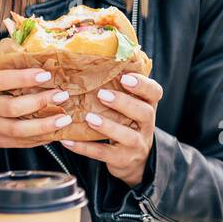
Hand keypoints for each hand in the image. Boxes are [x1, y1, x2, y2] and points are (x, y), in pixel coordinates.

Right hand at [0, 67, 72, 162]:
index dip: (24, 78)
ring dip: (44, 126)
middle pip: (13, 108)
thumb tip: (42, 63)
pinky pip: (20, 142)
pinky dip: (39, 139)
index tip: (46, 75)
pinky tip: (55, 133)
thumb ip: (8, 73)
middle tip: (62, 96)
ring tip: (64, 119)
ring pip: (18, 130)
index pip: (2, 80)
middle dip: (40, 102)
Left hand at [61, 73, 162, 187]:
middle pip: (144, 112)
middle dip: (123, 103)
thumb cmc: (126, 124)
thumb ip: (119, 89)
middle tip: (102, 94)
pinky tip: (68, 141)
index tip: (125, 77)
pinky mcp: (123, 160)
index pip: (155, 93)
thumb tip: (94, 60)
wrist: (133, 161)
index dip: (143, 84)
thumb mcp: (129, 108)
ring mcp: (137, 144)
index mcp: (148, 106)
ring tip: (88, 117)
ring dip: (107, 126)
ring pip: (127, 136)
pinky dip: (85, 148)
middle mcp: (146, 125)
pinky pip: (104, 154)